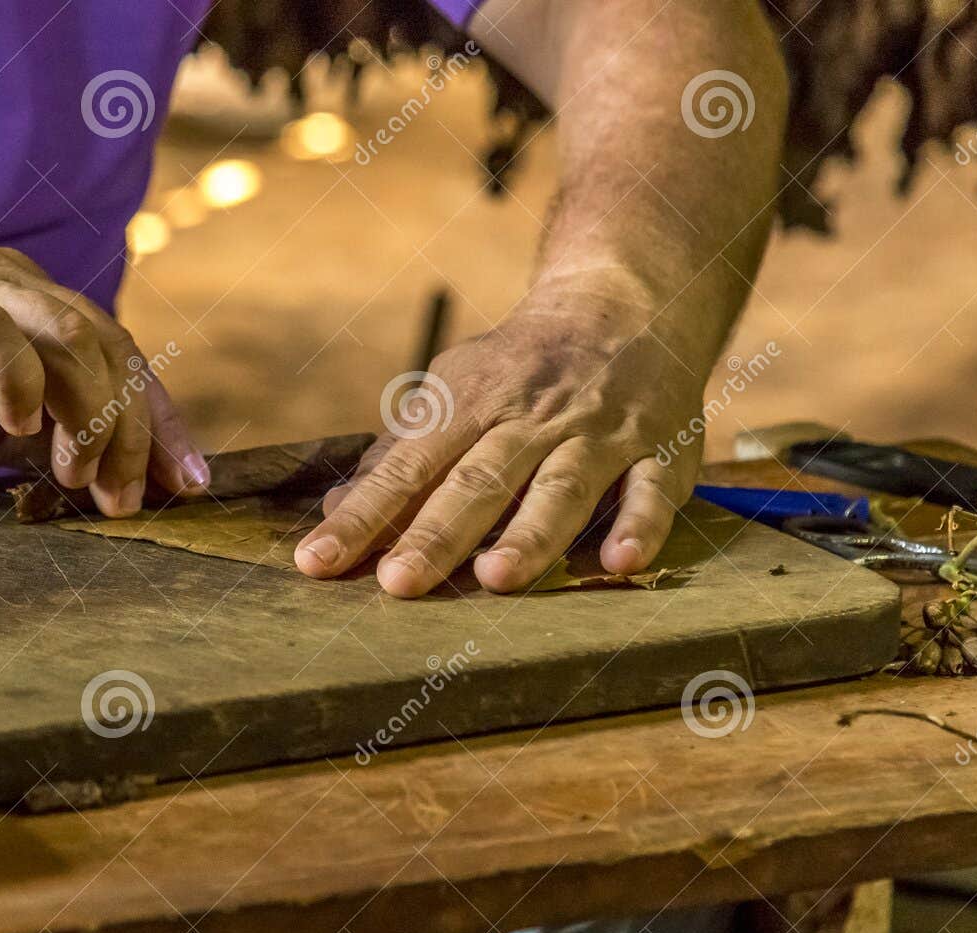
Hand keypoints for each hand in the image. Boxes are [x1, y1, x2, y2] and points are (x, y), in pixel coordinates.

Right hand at [0, 243, 207, 515]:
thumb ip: (47, 438)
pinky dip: (20, 383)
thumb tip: (118, 480)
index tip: (186, 483)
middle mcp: (7, 282)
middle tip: (123, 501)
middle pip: (110, 346)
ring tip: (79, 478)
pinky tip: (20, 430)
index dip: (161, 420)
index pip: (122, 354)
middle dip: (132, 432)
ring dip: (90, 415)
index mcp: (29, 305)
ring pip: (70, 337)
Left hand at [295, 270, 707, 596]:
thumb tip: (339, 510)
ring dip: (531, 534)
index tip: (316, 562)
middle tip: (399, 583)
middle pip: (480, 480)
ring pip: (563, 487)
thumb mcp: (455, 392)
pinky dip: (640, 527)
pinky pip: (654, 491)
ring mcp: (599, 434)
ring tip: (496, 578)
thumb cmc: (520, 368)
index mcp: (472, 402)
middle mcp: (532, 418)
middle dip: (438, 533)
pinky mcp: (660, 450)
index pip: (406, 468)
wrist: (624, 304)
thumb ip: (401, 456)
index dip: (362, 517)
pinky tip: (619, 565)